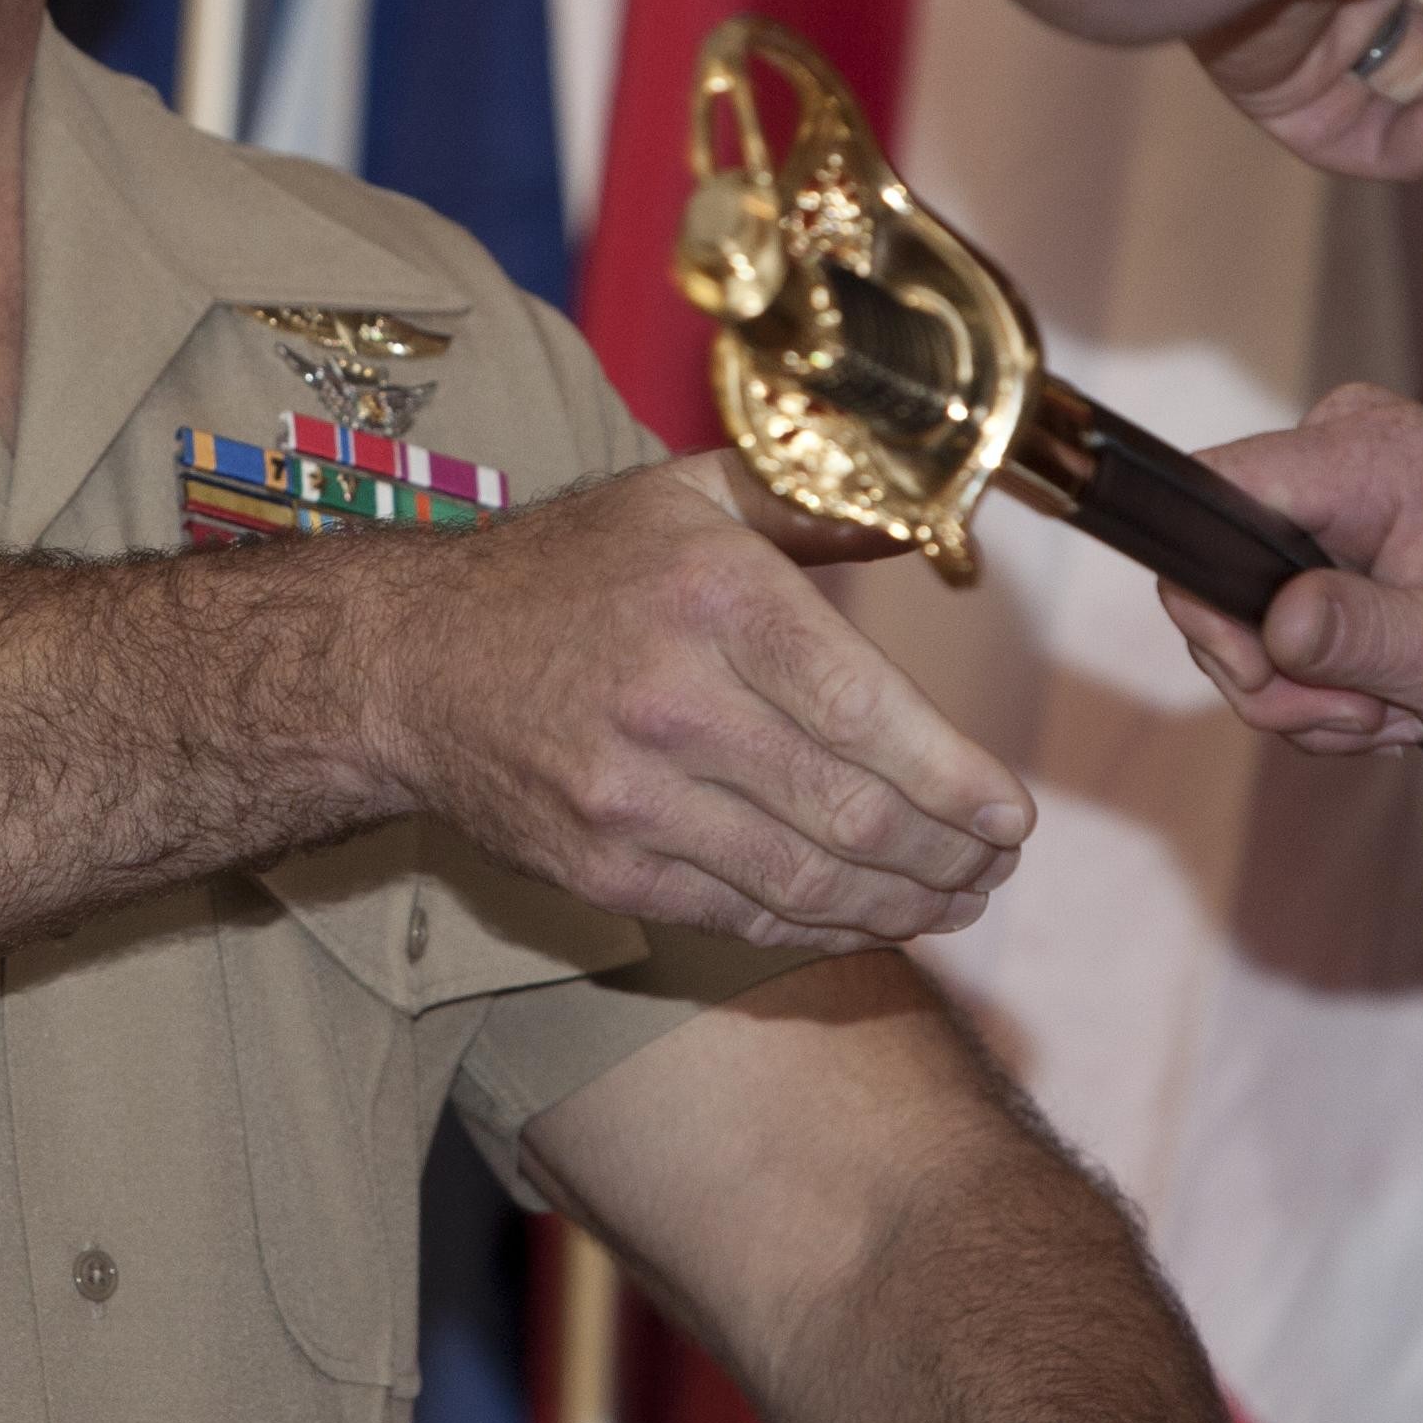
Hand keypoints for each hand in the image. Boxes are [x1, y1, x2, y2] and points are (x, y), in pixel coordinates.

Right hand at [362, 456, 1033, 952]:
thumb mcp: (689, 494)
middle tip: (998, 865)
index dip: (958, 780)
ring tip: (958, 900)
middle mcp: (675, 700)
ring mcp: (632, 796)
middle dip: (949, 854)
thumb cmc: (569, 568)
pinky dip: (818, 928)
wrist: (408, 659)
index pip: (870, 711)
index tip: (1014, 814)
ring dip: (901, 905)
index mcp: (716, 598)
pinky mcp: (601, 868)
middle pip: (851, 811)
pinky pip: (739, 913)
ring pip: (805, 878)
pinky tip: (868, 919)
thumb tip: (931, 525)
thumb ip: (814, 506)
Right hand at [1167, 386, 1422, 762]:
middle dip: (1282, 673)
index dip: (1211, 599)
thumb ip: (1359, 636)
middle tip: (1370, 721)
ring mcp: (1351, 483)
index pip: (1212, 491)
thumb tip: (1267, 624)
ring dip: (1316, 685)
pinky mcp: (1359, 521)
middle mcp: (1348, 446)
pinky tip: (1401, 696)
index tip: (1272, 680)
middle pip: (1224, 566)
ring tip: (1402, 713)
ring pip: (1256, 602)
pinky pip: (1296, 604)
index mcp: (1372, 456)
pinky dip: (1336, 670)